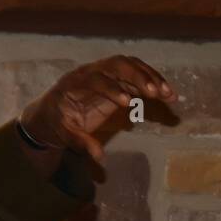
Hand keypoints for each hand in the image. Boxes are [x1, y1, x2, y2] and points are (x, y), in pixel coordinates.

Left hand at [21, 56, 176, 164]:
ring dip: (151, 78)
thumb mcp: (65, 135)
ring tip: (168, 94)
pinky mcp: (116, 77)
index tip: (128, 103)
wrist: (52, 112)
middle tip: (155, 93)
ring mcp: (105, 71)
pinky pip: (137, 73)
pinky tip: (167, 94)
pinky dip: (153, 81)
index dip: (112, 89)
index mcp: (75, 83)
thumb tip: (99, 157)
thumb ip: (81, 143)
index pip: (96, 80)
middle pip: (117, 64)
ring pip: (131, 65)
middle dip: (138, 77)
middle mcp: (91, 71)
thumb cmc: (58, 123)